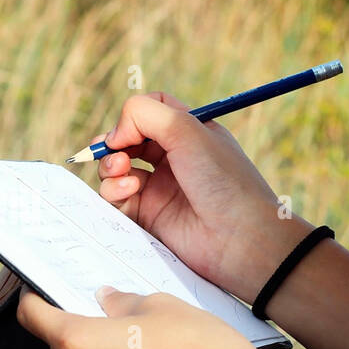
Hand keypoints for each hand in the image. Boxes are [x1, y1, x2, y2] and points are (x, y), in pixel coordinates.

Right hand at [94, 92, 313, 303]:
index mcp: (189, 133)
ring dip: (110, 165)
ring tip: (122, 171)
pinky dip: (113, 189)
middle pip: (127, 139)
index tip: (130, 129)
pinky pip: (116, 198)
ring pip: (115, 168)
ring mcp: (159, 187)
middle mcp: (172, 158)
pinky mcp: (148, 216)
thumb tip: (114, 135)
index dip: (133, 116)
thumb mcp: (188, 131)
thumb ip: (145, 114)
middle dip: (113, 142)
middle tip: (115, 150)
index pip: (150, 110)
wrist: (238, 238)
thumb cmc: (223, 181)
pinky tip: (128, 190)